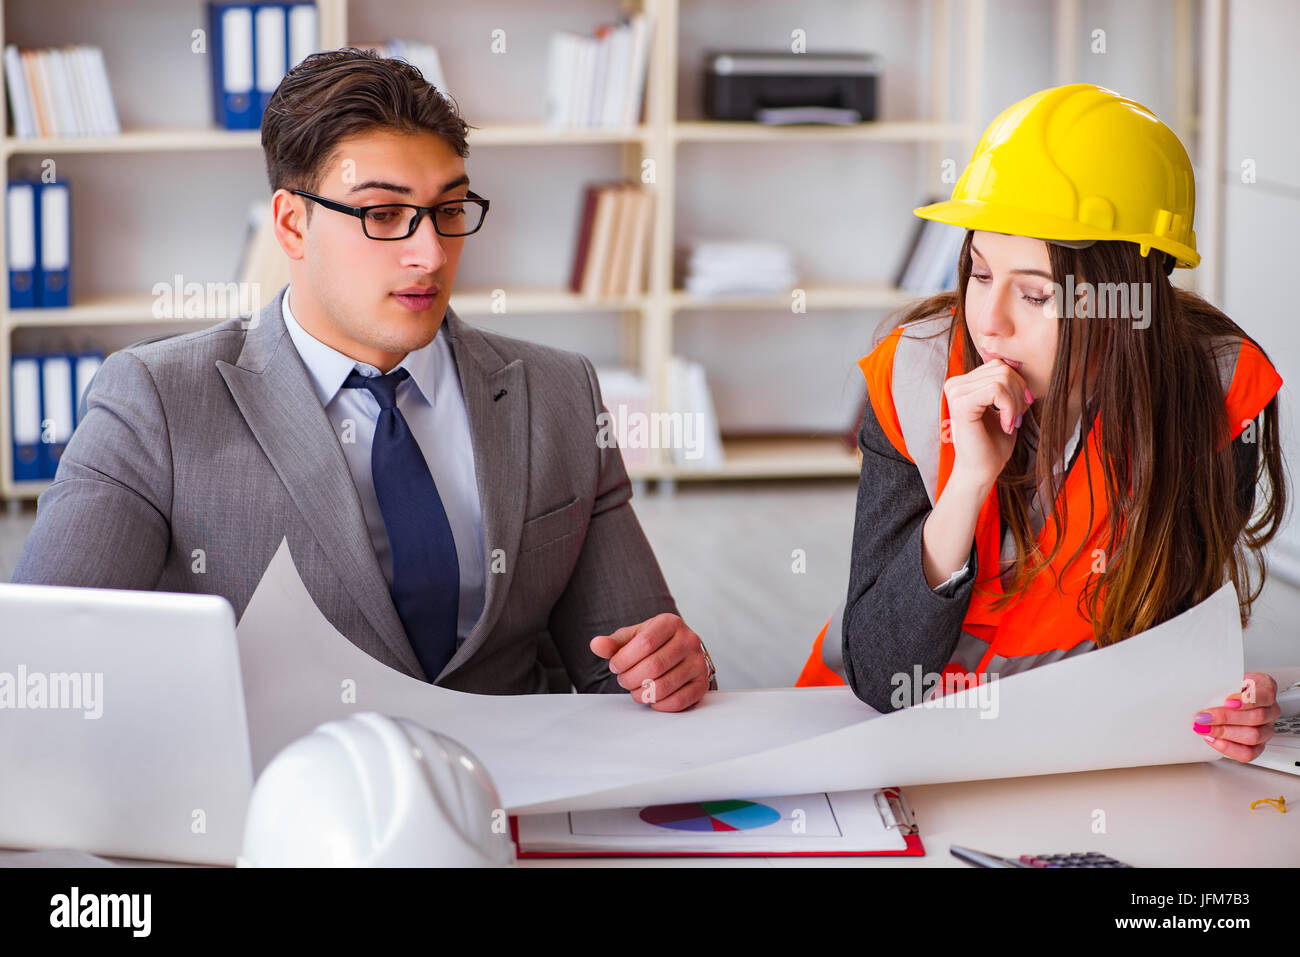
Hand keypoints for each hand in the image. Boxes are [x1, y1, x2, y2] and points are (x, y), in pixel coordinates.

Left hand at [589, 613, 710, 711]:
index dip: (624, 659)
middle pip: (654, 666)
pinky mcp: (702, 683)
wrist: (679, 651)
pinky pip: (679, 701)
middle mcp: (689, 640)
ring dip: (642, 694)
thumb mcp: (632, 637)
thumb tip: (596, 645)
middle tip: (623, 680)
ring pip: (664, 686)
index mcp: (670, 623)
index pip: (645, 643)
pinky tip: (651, 698)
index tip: (615, 666)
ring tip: (635, 690)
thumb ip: (613, 643)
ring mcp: (698, 663)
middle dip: (630, 678)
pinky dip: (659, 704)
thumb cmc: (653, 644)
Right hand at [942, 359, 1033, 491]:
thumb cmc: (992, 443)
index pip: (998, 365)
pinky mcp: (962, 404)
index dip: (1017, 384)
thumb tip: (1019, 363)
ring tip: (1011, 422)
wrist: (981, 471)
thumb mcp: (1004, 407)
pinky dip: (1009, 408)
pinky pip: (997, 390)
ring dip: (1015, 403)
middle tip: (1017, 418)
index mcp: (962, 383)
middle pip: (1002, 368)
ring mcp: (956, 393)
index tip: (1020, 409)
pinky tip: (1006, 425)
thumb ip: (1008, 386)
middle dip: (1018, 392)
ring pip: (1002, 378)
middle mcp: (955, 384)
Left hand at [1192, 672, 1281, 762]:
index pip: (1265, 695)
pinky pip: (1248, 753)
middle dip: (1226, 718)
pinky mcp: (1258, 745)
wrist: (1221, 697)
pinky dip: (1228, 747)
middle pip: (1256, 717)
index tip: (1227, 701)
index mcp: (1265, 688)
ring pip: (1253, 736)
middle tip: (1204, 716)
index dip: (1247, 700)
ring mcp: (1266, 729)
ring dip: (1224, 733)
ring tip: (1204, 728)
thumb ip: (1219, 682)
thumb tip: (1202, 689)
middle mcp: (1270, 710)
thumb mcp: (1223, 677)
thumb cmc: (1224, 686)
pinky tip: (1212, 739)